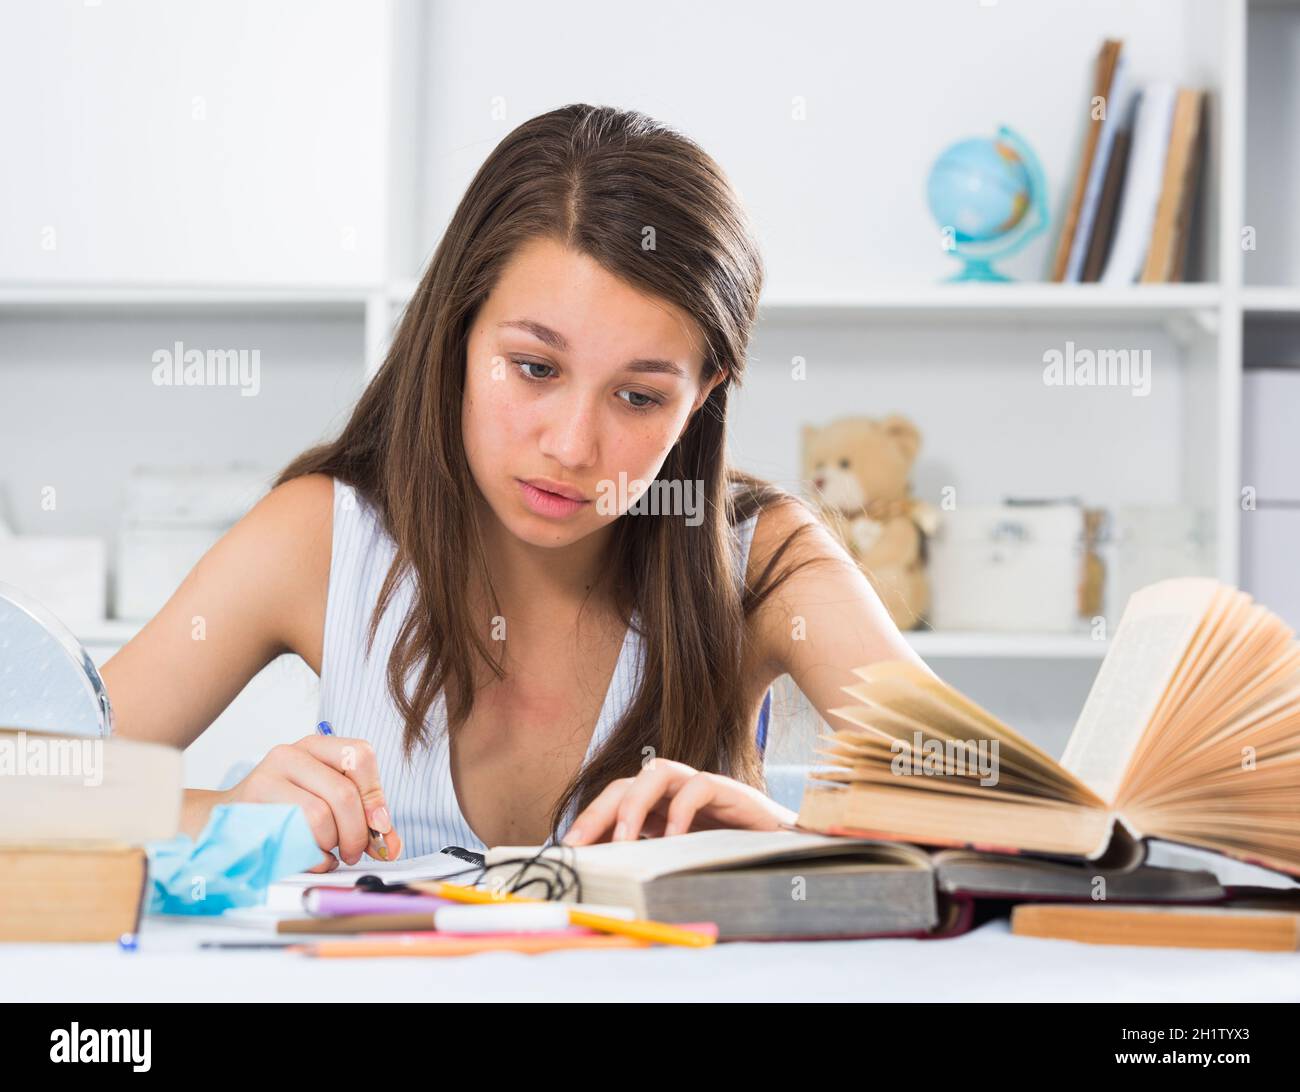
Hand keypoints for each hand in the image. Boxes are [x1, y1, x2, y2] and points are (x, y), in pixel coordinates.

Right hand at [225, 734, 401, 871]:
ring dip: (331, 846)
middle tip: (355, 852)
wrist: (228, 820)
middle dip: (357, 833)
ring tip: (328, 852)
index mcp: (318, 746)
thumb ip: (364, 820)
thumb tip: (392, 845)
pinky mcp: (250, 807)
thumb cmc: (286, 811)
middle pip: (343, 793)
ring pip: (319, 816)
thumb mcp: (328, 803)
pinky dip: (311, 857)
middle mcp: (292, 753)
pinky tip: (311, 858)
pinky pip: (292, 837)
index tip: (378, 825)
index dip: (375, 795)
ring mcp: (267, 776)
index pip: (361, 755)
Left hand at [560, 759, 797, 845]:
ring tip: (624, 840)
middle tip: (580, 844)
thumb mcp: (681, 863)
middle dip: (599, 810)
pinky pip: (700, 786)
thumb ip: (651, 861)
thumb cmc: (734, 860)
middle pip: (628, 782)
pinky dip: (681, 810)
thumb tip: (605, 876)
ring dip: (635, 803)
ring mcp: (703, 787)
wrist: (791, 854)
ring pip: (659, 772)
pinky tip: (672, 839)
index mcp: (661, 808)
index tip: (566, 848)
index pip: (616, 800)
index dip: (589, 819)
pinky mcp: (732, 792)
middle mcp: (677, 792)